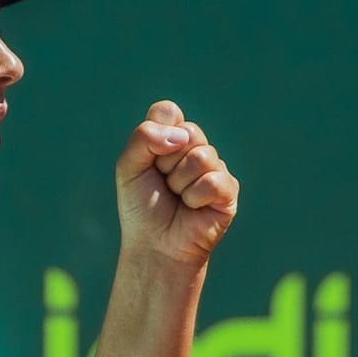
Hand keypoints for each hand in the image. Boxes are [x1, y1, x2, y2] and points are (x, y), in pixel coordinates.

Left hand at [113, 99, 239, 265]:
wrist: (155, 244)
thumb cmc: (141, 207)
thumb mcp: (128, 167)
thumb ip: (144, 137)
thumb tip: (182, 136)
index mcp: (172, 137)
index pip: (168, 112)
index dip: (155, 136)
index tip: (149, 161)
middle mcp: (196, 147)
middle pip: (188, 132)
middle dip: (166, 163)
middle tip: (164, 184)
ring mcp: (215, 167)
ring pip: (201, 157)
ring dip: (179, 183)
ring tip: (178, 198)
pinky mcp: (229, 189)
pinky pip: (213, 181)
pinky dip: (194, 198)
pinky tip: (192, 209)